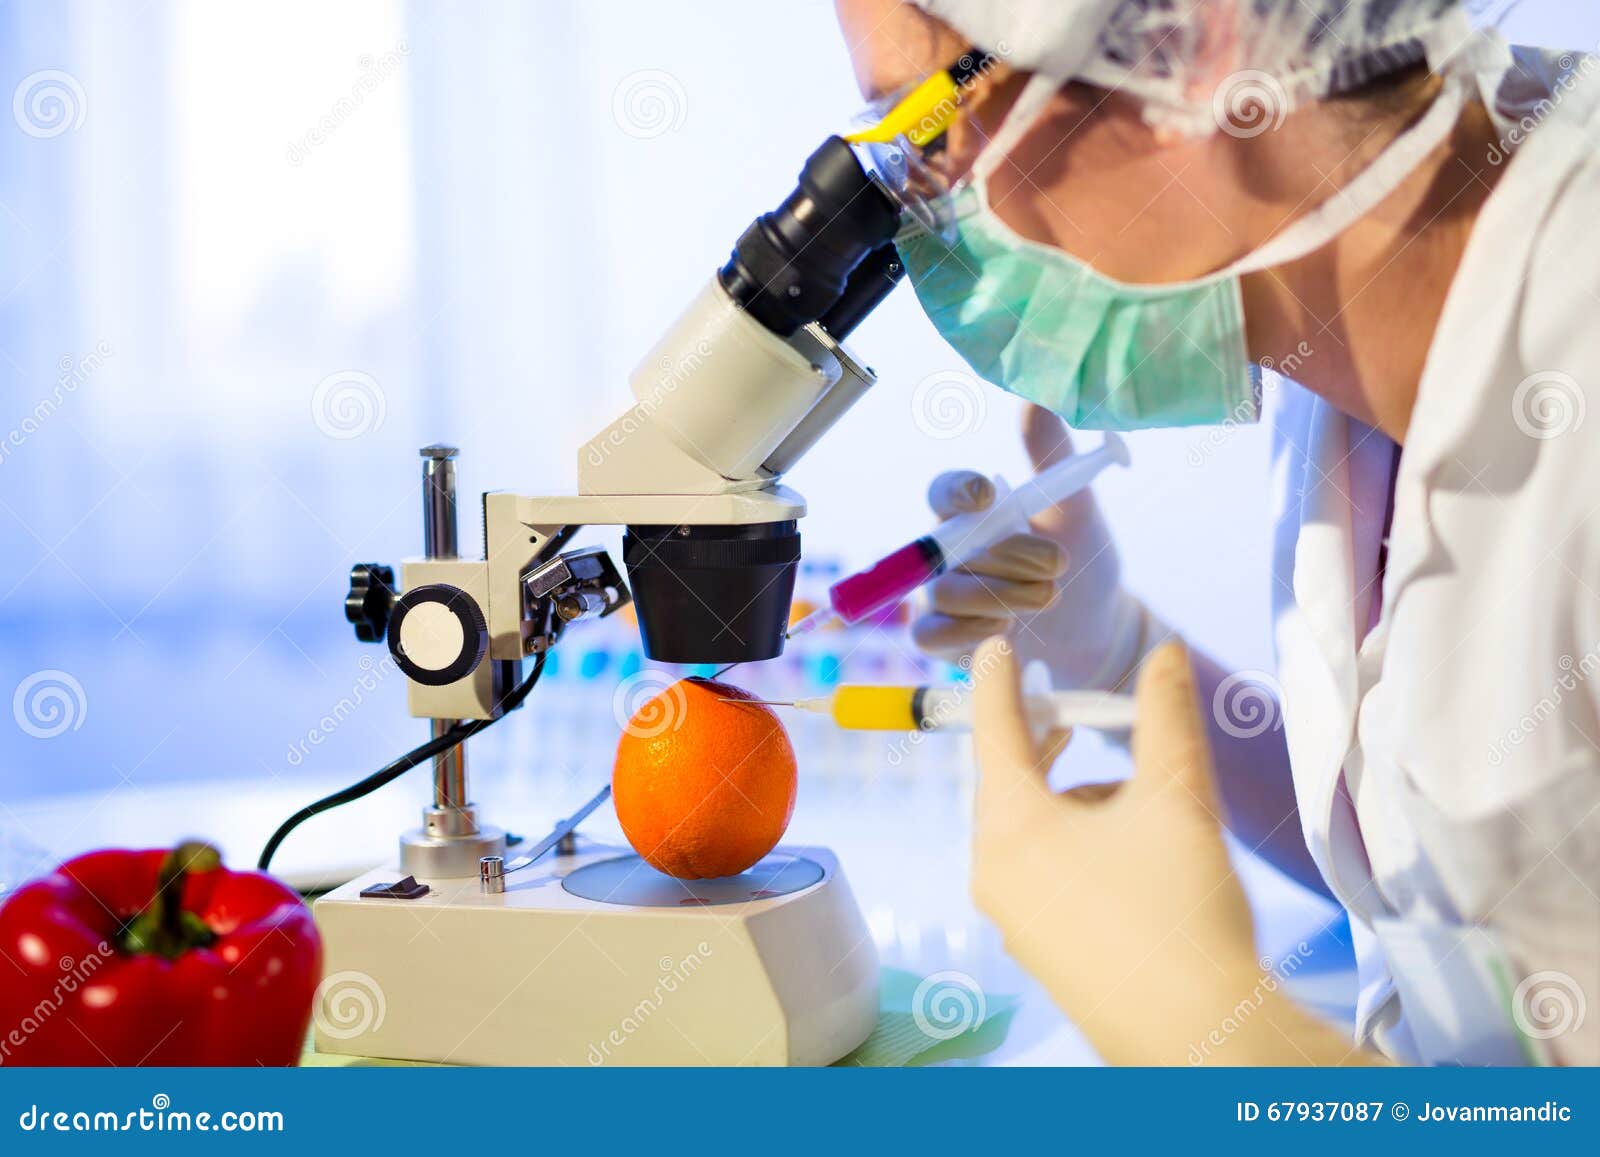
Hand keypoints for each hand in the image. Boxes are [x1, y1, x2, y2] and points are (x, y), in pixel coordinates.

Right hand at [913, 406, 1151, 690]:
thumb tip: (1036, 399)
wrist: (1097, 622)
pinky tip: (1008, 626)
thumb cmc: (1081, 558)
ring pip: (945, 592)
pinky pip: (931, 634)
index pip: (944, 493)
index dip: (958, 491)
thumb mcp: (1076, 508)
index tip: (987, 496)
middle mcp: (950, 550)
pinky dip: (967, 630)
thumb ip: (1052, 457)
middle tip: (1058, 563)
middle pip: (949, 548)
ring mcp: (944, 594)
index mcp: (974, 512)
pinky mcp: (946, 638)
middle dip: (1007, 555)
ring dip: (1001, 594)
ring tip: (1049, 595)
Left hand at [968, 637, 1382, 1065]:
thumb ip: (1165, 714)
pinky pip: (1044, 876)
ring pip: (1034, 832)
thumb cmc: (1179, 910)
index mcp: (1009, 827)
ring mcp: (1011, 919)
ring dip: (1076, 804)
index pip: (996, 733)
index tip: (995, 649)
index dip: (1000, 684)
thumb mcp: (1177, 797)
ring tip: (1141, 811)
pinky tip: (1136, 862)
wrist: (1197, 1035)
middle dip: (1047, 748)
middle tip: (1074, 718)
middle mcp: (993, 873)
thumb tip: (1166, 651)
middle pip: (1011, 785)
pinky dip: (1077, 848)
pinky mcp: (1039, 952)